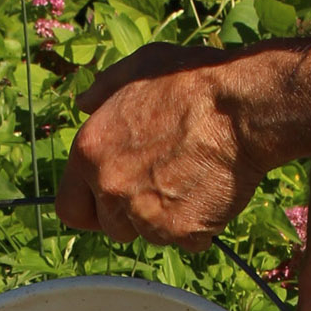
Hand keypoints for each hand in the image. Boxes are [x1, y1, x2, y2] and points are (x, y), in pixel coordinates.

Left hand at [56, 44, 268, 249]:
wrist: (241, 107)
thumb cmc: (191, 82)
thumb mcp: (137, 68)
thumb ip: (103, 92)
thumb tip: (83, 105)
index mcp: (89, 152)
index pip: (69, 208)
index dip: (90, 207)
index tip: (107, 202)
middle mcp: (110, 188)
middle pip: (111, 228)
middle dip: (131, 215)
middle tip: (161, 183)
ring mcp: (145, 214)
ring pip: (150, 237)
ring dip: (166, 220)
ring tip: (190, 179)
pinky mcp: (182, 231)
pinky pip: (188, 241)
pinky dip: (199, 225)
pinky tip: (211, 190)